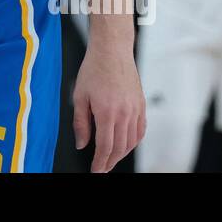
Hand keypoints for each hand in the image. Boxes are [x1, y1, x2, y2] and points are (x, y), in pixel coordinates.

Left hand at [73, 39, 145, 172]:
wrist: (112, 51)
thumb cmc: (94, 69)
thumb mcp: (80, 96)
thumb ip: (81, 123)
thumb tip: (82, 144)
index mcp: (107, 112)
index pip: (105, 146)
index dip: (100, 162)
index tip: (95, 170)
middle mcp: (124, 113)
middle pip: (119, 148)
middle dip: (110, 162)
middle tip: (102, 168)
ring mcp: (135, 109)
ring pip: (132, 141)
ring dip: (122, 154)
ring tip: (112, 159)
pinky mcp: (141, 105)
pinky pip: (140, 130)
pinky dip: (134, 141)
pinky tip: (126, 144)